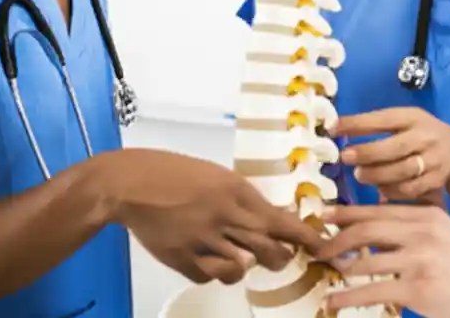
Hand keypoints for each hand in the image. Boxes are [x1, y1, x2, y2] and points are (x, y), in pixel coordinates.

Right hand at [99, 149, 321, 284]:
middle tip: (281, 256)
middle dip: (280, 257)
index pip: (279, 221)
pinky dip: (212, 272)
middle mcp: (223, 217)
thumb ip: (241, 198)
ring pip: (240, 269)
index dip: (304, 237)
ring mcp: (201, 241)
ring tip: (238, 255)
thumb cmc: (173, 172)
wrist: (128, 183)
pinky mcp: (180, 259)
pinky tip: (207, 258)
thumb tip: (267, 219)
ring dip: (244, 265)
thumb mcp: (216, 176)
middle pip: (267, 250)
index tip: (321, 246)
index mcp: (234, 192)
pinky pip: (208, 277)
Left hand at [315, 204, 449, 317]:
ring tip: (326, 274)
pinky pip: (371, 291)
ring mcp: (419, 261)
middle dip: (336, 239)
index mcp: (426, 216)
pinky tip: (333, 302)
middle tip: (318, 247)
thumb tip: (377, 232)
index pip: (378, 210)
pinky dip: (346, 297)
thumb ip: (415, 228)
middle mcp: (421, 233)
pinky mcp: (418, 289)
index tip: (324, 215)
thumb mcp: (446, 233)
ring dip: (340, 269)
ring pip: (364, 261)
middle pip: (365, 229)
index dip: (347, 213)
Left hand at [333, 107, 449, 201]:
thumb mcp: (404, 121)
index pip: (382, 118)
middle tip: (345, 158)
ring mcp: (434, 159)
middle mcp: (426, 136)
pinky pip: (411, 189)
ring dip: (377, 175)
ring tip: (360, 175)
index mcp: (413, 117)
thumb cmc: (419, 134)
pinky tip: (381, 190)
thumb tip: (337, 131)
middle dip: (367, 153)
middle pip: (394, 147)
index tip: (332, 128)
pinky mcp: (438, 179)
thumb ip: (377, 126)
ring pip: (402, 171)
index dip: (356, 124)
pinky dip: (393, 191)